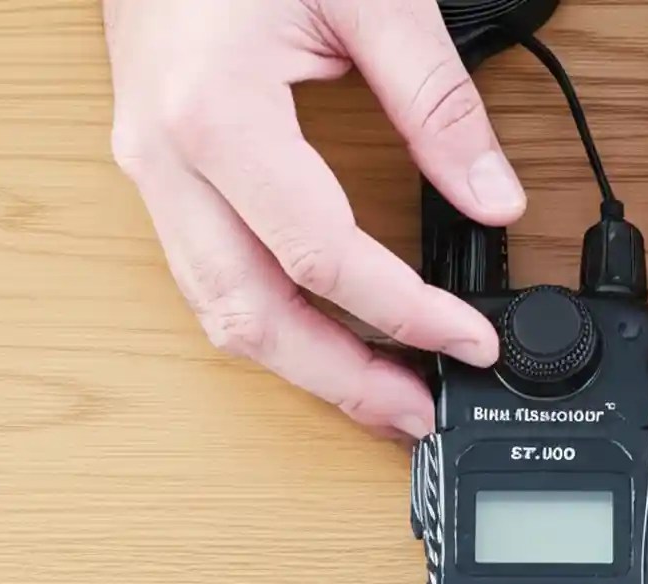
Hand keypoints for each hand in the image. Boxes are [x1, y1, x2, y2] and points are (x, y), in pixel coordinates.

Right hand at [103, 0, 526, 437]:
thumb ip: (438, 104)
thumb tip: (494, 197)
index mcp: (216, 114)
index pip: (321, 255)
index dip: (404, 313)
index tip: (468, 340)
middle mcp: (168, 162)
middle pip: (253, 316)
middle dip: (340, 382)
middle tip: (417, 416)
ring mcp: (152, 177)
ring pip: (220, 313)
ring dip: (302, 368)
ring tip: (379, 398)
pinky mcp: (160, 178)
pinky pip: (209, 279)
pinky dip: (270, 326)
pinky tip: (322, 340)